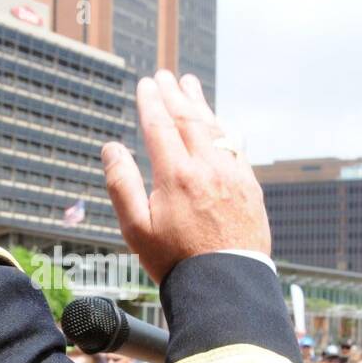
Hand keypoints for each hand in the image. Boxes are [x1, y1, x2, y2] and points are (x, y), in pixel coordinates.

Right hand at [101, 71, 269, 283]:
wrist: (226, 286)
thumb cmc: (176, 262)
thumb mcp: (136, 229)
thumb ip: (121, 185)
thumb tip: (111, 147)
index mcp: (176, 176)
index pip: (161, 126)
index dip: (152, 102)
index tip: (145, 84)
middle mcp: (208, 168)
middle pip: (189, 119)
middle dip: (175, 95)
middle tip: (165, 76)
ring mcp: (233, 175)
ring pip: (215, 128)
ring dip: (201, 104)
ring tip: (190, 85)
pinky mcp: (250, 187)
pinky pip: (235, 144)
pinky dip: (222, 126)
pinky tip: (217, 121)